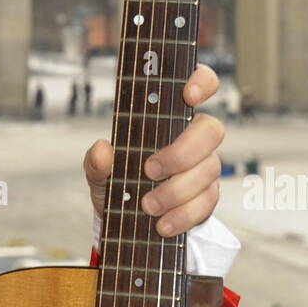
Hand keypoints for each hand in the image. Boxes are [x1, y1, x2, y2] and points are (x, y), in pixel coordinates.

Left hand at [83, 64, 224, 236]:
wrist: (124, 223)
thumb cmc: (117, 182)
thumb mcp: (98, 172)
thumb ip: (96, 161)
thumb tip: (102, 150)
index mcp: (170, 116)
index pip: (200, 83)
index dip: (202, 81)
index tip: (189, 95)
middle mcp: (194, 137)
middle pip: (211, 130)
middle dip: (181, 152)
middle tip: (149, 170)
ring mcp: (205, 166)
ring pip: (209, 169)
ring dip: (177, 190)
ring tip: (148, 205)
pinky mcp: (208, 196)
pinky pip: (207, 202)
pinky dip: (183, 215)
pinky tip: (163, 224)